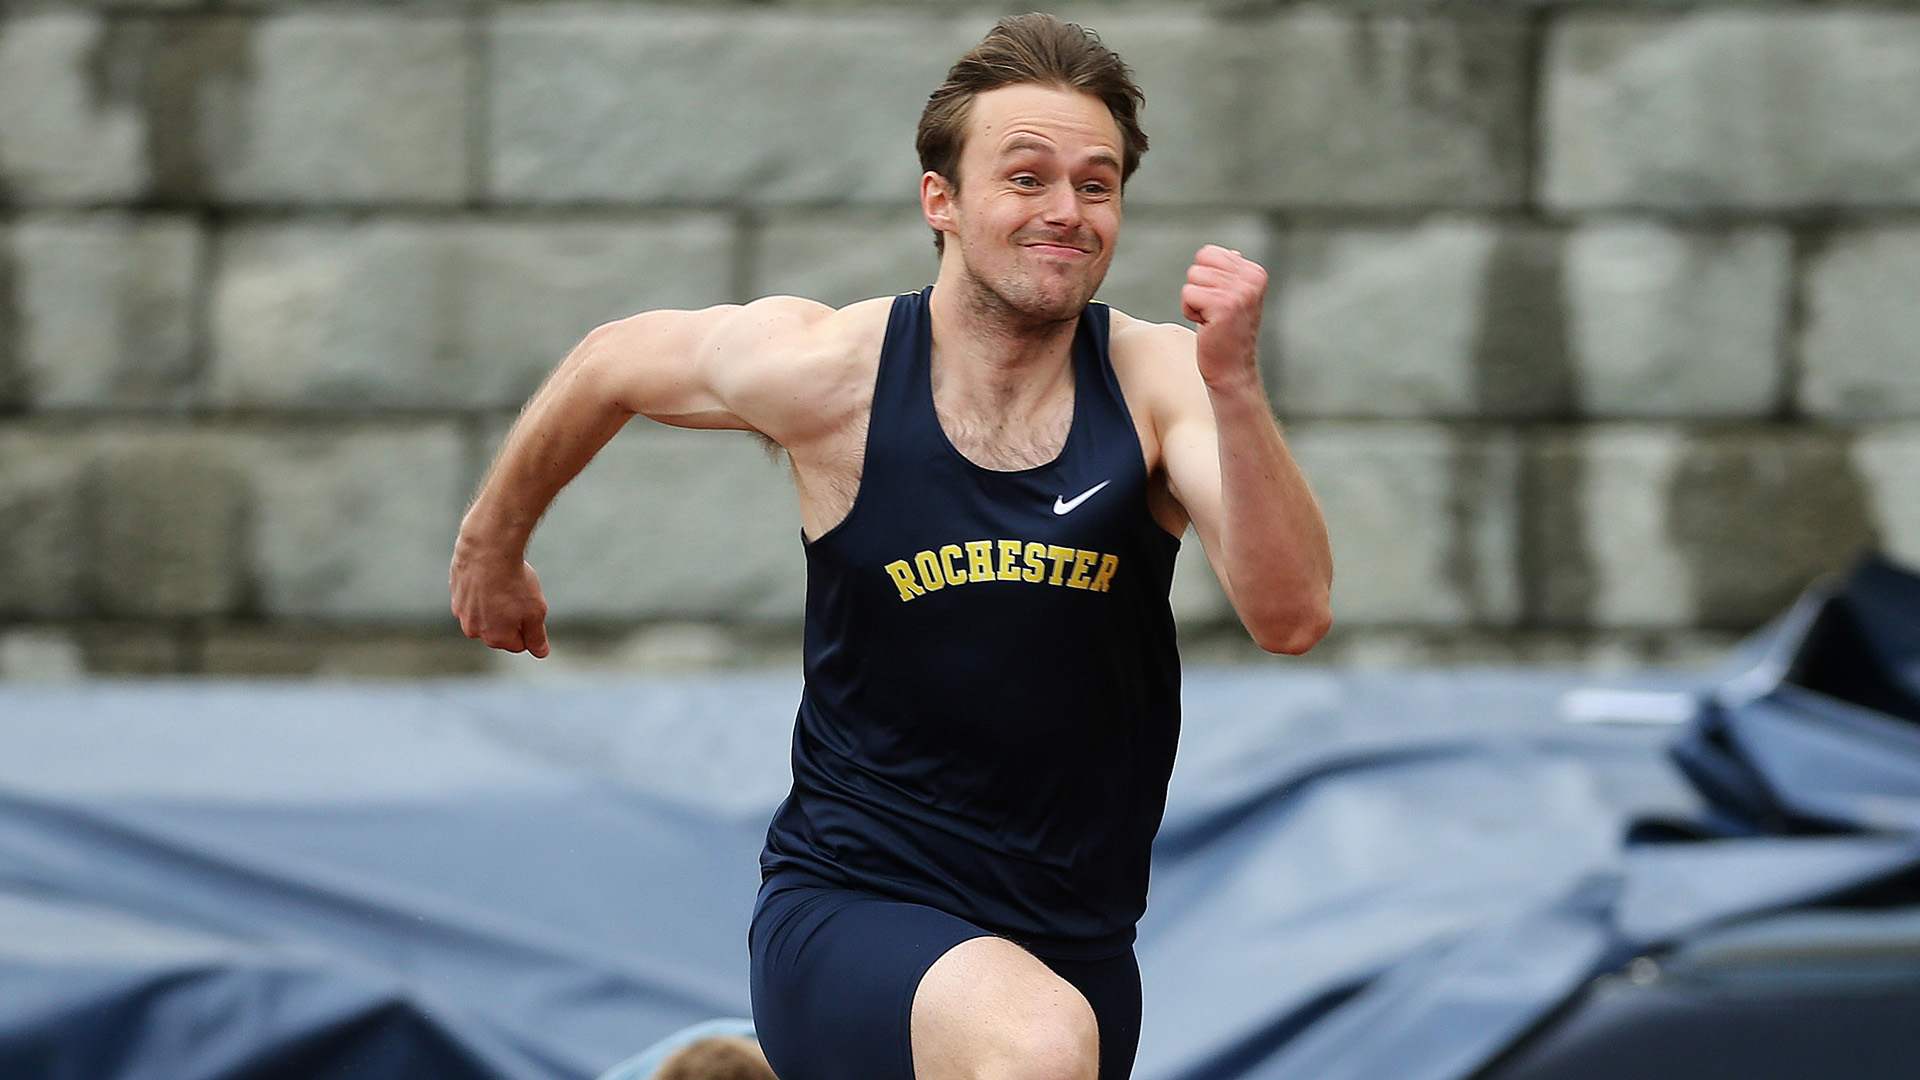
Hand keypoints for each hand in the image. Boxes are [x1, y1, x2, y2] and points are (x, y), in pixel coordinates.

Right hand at [450, 542, 550, 657]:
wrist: (488, 549)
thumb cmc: (514, 581)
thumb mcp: (535, 612)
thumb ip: (537, 637)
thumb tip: (541, 653)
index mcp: (495, 638)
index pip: (519, 644)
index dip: (530, 627)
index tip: (532, 608)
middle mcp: (473, 629)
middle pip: (499, 630)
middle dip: (511, 617)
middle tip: (518, 594)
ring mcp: (461, 611)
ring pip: (484, 613)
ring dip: (495, 603)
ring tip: (504, 583)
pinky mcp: (454, 592)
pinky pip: (473, 596)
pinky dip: (482, 589)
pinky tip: (490, 574)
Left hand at [1180, 245, 1267, 389]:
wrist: (1232, 368)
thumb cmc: (1228, 333)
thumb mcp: (1236, 297)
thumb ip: (1232, 273)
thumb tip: (1231, 253)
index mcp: (1255, 273)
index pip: (1209, 253)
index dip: (1205, 279)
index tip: (1219, 301)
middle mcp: (1251, 279)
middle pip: (1198, 264)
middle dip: (1198, 289)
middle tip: (1213, 311)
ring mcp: (1239, 292)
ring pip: (1192, 278)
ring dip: (1194, 301)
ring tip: (1211, 318)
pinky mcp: (1223, 305)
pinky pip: (1188, 294)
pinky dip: (1189, 312)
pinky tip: (1206, 325)